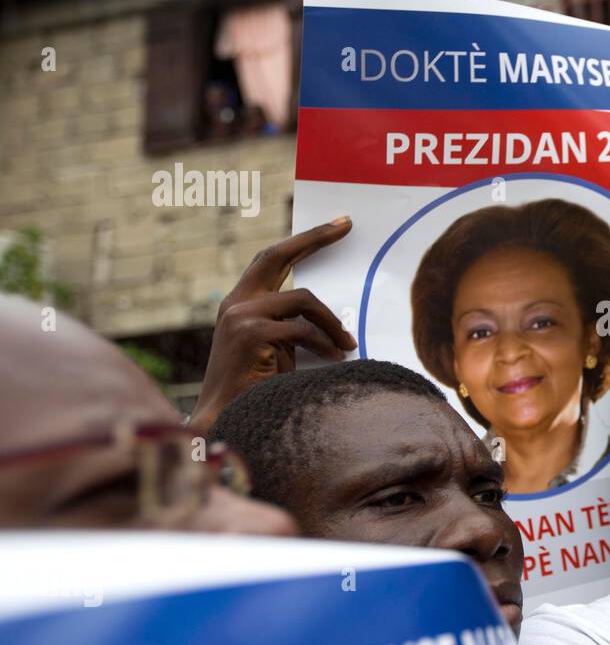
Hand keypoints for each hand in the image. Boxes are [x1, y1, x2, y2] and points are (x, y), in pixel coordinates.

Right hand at [188, 217, 356, 431]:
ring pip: (303, 300)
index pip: (270, 260)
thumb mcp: (277, 349)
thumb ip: (292, 324)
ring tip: (347, 345)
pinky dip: (325, 345)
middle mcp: (235, 303)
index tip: (335, 225)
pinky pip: (303, 330)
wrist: (227, 422)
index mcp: (238, 304)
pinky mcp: (252, 333)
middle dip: (314, 236)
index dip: (301, 240)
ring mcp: (241, 316)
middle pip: (277, 255)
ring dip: (332, 323)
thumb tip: (331, 316)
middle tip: (346, 223)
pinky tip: (335, 358)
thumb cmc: (258, 390)